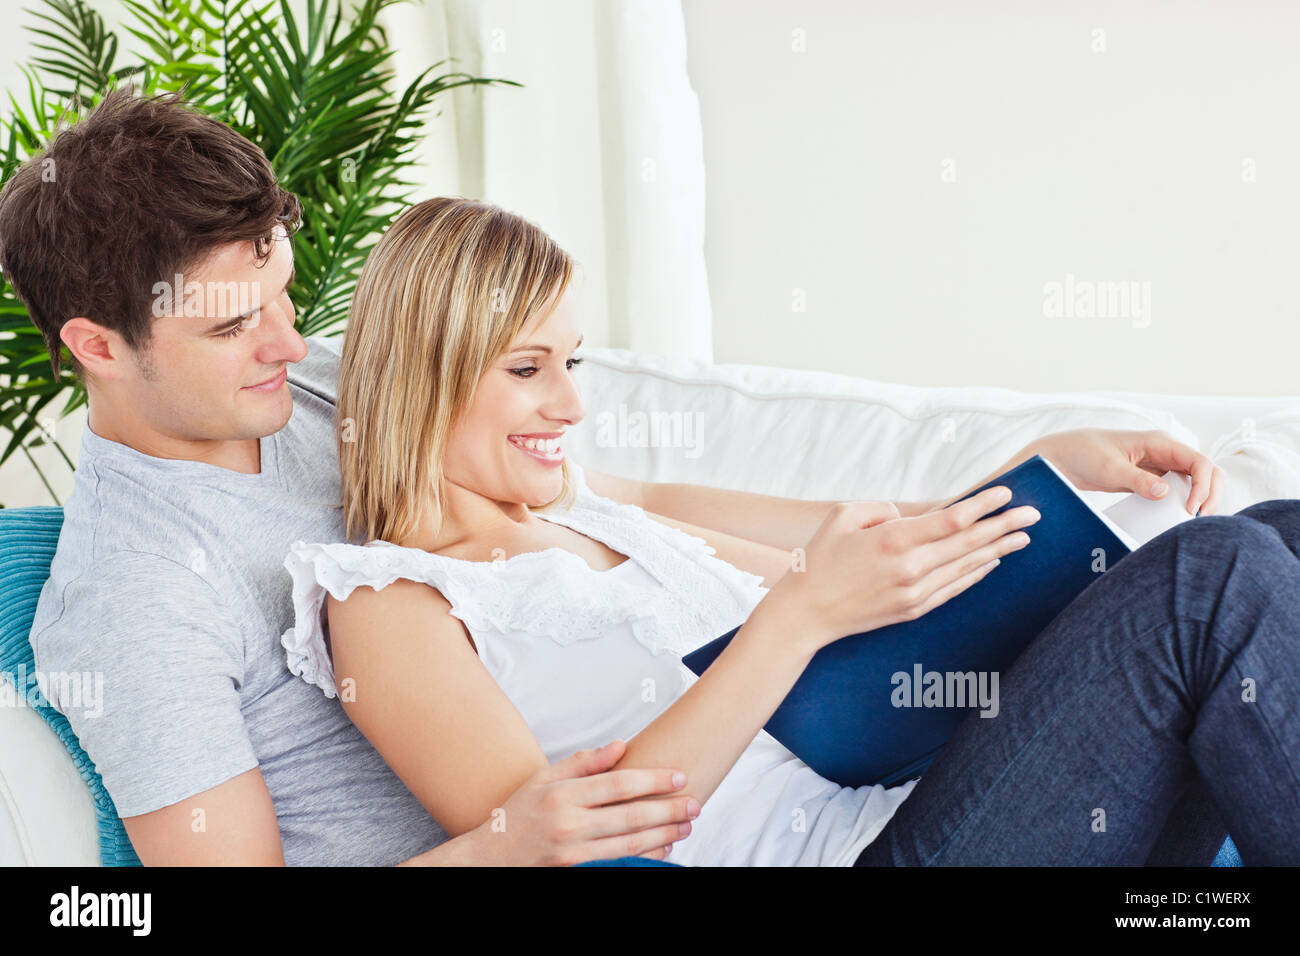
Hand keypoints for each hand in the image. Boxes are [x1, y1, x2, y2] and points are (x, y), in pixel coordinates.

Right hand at [472, 740, 698, 865]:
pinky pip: (620, 862)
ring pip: (631, 843)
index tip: (679, 776)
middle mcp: (569, 823)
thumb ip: (584, 763)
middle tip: (695, 804)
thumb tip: (621, 745)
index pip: (619, 784)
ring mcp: (574, 852)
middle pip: (632, 816)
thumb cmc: (519, 813)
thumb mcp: (544, 778)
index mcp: (563, 794)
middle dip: (669, 810)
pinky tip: (663, 849)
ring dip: (664, 835)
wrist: (491, 858)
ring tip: (686, 826)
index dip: (654, 780)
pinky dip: (645, 856)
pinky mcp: (577, 871)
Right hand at [768, 491, 1038, 650]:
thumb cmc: (819, 559)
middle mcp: (911, 568)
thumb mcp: (843, 517)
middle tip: (1034, 515)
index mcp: (894, 540)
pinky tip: (991, 563)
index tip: (1006, 494)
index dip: (983, 506)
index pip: (952, 520)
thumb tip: (908, 516)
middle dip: (1004, 527)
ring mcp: (915, 593)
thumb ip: (881, 508)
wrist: (805, 613)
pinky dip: (975, 574)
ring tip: (1022, 537)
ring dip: (998, 551)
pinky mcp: (913, 610)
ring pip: (967, 568)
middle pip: (969, 544)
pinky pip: (954, 588)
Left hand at [1031, 428, 1224, 515]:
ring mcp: (1159, 466)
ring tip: (1192, 521)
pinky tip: (1176, 518)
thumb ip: (1138, 480)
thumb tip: (1165, 492)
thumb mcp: (1110, 469)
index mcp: (1160, 442)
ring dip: (1199, 499)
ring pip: (1194, 481)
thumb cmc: (1083, 454)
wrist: (1061, 457)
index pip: (1200, 462)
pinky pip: (1176, 490)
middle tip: (1199, 519)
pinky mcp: (1150, 479)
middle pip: (1206, 471)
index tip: (1191, 509)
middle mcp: (1165, 452)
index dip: (1204, 486)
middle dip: (1210, 494)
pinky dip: (1182, 502)